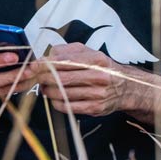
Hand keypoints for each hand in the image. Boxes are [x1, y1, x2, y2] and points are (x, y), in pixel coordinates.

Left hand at [33, 43, 153, 117]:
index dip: (47, 64)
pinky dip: (56, 103)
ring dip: (48, 91)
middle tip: (36, 78)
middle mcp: (99, 76)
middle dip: (44, 78)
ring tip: (45, 88)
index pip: (66, 61)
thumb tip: (47, 56)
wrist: (125, 87)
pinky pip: (68, 107)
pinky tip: (55, 98)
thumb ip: (67, 50)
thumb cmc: (101, 67)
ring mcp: (98, 94)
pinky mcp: (95, 108)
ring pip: (63, 93)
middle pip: (62, 78)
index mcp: (97, 59)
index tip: (34, 66)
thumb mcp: (89, 52)